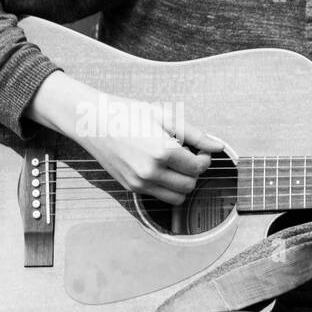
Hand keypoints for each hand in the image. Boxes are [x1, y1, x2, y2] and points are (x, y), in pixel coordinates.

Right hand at [71, 91, 223, 205]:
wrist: (93, 121)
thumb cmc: (126, 113)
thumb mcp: (164, 117)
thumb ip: (195, 134)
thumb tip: (218, 145)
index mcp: (162, 151)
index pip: (198, 168)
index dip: (205, 159)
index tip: (201, 151)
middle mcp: (151, 171)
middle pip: (189, 185)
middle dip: (194, 173)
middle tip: (189, 157)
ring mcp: (139, 182)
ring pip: (176, 198)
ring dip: (182, 184)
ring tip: (175, 165)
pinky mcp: (131, 187)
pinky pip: (158, 196)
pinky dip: (166, 186)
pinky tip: (160, 167)